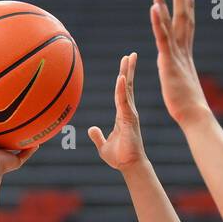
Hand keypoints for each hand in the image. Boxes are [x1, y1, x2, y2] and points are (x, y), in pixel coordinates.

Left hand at [88, 53, 146, 170]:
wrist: (130, 167)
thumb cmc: (120, 158)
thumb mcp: (103, 145)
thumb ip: (97, 136)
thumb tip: (91, 129)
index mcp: (122, 115)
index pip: (122, 93)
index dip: (123, 78)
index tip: (125, 66)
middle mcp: (128, 112)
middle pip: (128, 86)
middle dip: (129, 70)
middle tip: (131, 54)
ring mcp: (130, 114)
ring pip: (128, 89)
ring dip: (128, 72)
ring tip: (130, 57)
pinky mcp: (130, 119)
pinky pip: (124, 101)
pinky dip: (122, 89)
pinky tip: (121, 77)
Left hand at [150, 0, 209, 127]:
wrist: (194, 115)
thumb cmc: (188, 106)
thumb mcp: (179, 84)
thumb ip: (174, 71)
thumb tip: (169, 66)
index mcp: (185, 55)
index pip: (187, 26)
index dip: (189, 7)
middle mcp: (183, 50)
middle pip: (183, 16)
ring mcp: (177, 55)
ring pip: (171, 22)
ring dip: (166, 1)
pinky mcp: (169, 62)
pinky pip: (162, 38)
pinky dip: (158, 22)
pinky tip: (154, 7)